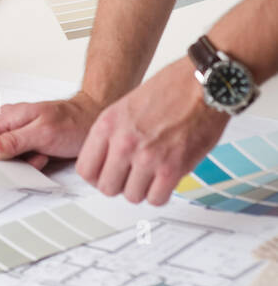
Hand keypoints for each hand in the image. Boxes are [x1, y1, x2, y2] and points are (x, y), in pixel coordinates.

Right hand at [0, 90, 102, 169]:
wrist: (93, 120)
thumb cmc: (72, 121)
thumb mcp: (41, 132)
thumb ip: (11, 142)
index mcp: (3, 117)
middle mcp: (6, 127)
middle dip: (1, 164)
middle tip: (23, 159)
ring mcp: (15, 138)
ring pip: (2, 162)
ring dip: (19, 166)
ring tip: (38, 156)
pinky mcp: (25, 149)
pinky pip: (18, 165)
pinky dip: (30, 167)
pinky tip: (43, 158)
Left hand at [76, 58, 227, 204]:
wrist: (201, 86)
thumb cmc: (169, 90)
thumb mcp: (125, 106)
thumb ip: (113, 135)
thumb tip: (108, 162)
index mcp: (108, 125)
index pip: (85, 170)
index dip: (97, 176)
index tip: (107, 174)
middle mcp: (123, 143)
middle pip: (107, 188)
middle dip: (119, 185)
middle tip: (130, 176)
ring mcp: (147, 157)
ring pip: (132, 197)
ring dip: (141, 189)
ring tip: (150, 174)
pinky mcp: (172, 169)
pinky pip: (156, 199)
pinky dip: (160, 193)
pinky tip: (164, 179)